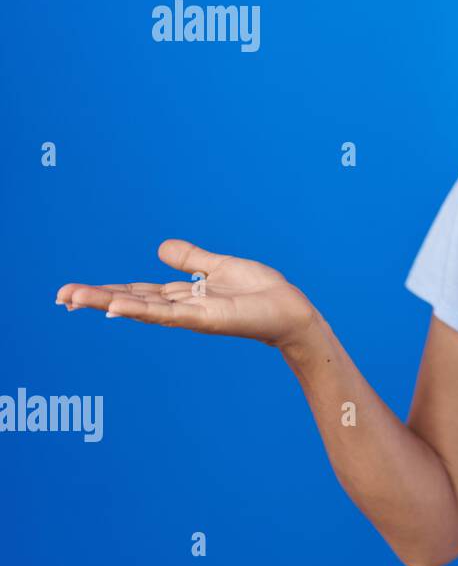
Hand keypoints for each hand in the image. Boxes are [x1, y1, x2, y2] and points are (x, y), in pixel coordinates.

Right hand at [56, 238, 318, 350]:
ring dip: (108, 303)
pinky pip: (168, 314)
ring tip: (74, 299)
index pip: (139, 292)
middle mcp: (183, 307)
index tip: (74, 291)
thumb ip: (192, 259)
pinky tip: (117, 306)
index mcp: (185, 295)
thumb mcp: (220, 267)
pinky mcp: (205, 319)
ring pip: (142, 308)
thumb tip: (160, 246)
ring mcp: (192, 315)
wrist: (291, 310)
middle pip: (132, 301)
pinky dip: (142, 310)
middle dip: (96, 299)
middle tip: (60, 297)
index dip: (108, 291)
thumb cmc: (261, 293)